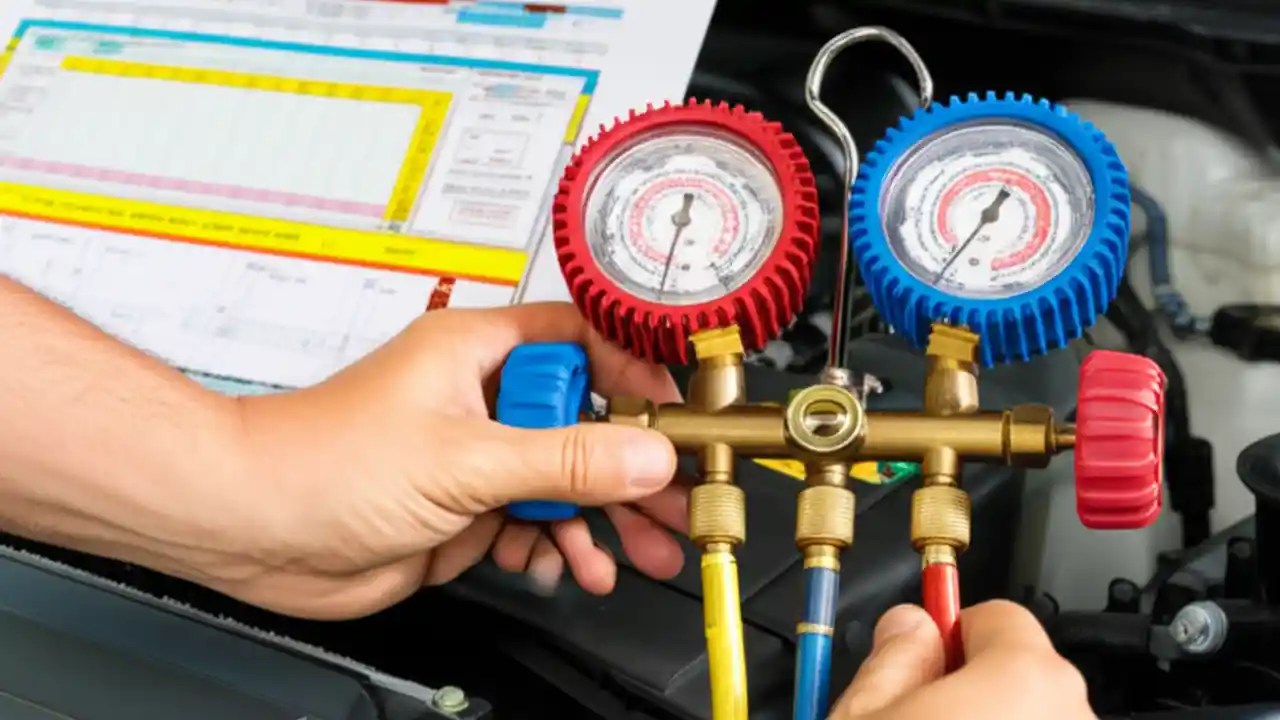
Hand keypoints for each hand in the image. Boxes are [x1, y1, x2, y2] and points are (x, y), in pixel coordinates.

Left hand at [196, 302, 684, 618]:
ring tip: (635, 551)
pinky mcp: (461, 507)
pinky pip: (530, 523)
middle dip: (628, 467)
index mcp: (477, 353)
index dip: (632, 371)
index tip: (672, 412)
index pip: (579, 341)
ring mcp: (472, 456)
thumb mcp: (465, 460)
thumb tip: (642, 453)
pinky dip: (554, 547)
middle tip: (672, 502)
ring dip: (598, 519)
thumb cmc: (321, 463)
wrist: (251, 529)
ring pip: (560, 480)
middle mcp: (479, 399)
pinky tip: (567, 567)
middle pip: (582, 420)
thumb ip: (563, 461)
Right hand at [831, 601, 1094, 718]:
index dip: (948, 631)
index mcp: (1022, 681)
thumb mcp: (864, 716)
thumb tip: (907, 627)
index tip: (924, 654)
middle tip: (919, 714)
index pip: (997, 614)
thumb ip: (894, 656)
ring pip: (1037, 718)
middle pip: (1021, 673)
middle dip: (974, 687)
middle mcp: (1072, 715)